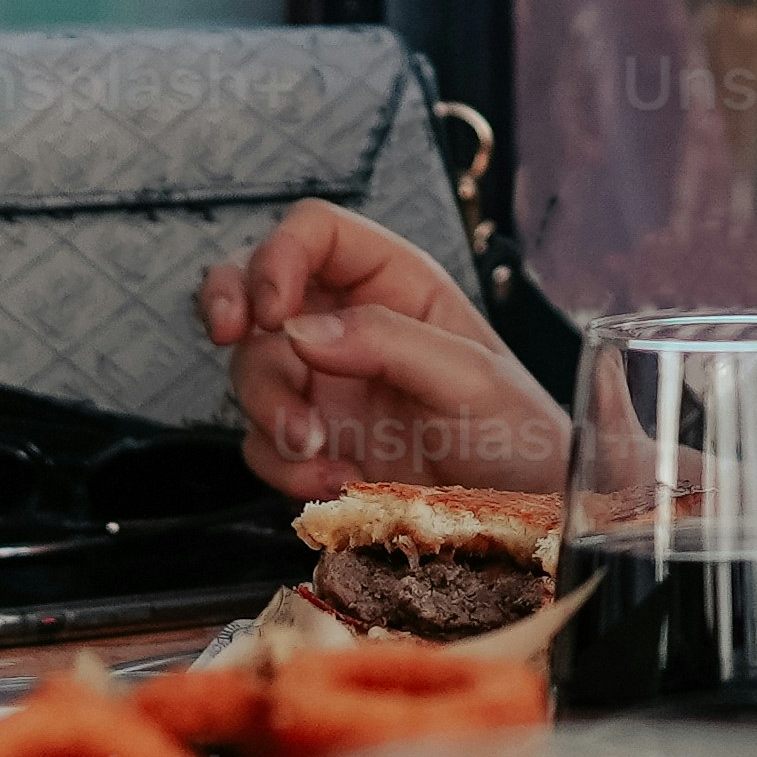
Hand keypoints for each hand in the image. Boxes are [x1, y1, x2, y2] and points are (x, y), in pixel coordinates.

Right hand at [195, 198, 566, 494]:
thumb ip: (388, 341)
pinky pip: (262, 442)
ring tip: (317, 449)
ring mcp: (326, 385)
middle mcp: (350, 325)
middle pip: (257, 288)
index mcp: (396, 284)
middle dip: (230, 307)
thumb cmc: (519, 434)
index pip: (316, 234)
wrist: (526, 522)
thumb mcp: (471, 377)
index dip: (279, 255)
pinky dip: (281, 464)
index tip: (272, 308)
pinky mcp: (314, 444)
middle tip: (229, 335)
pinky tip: (333, 482)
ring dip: (268, 408)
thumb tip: (301, 329)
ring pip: (250, 369)